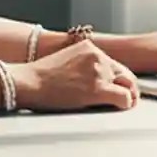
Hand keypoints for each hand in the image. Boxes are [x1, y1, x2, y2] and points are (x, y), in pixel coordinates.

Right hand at [6, 40, 139, 111]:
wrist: (28, 82)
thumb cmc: (41, 78)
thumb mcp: (66, 61)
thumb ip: (84, 66)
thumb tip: (94, 80)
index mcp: (88, 47)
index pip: (114, 64)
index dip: (120, 79)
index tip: (120, 89)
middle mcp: (97, 55)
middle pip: (125, 73)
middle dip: (129, 87)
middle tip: (128, 100)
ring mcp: (98, 71)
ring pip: (128, 85)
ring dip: (127, 97)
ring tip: (122, 106)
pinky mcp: (97, 88)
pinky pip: (124, 97)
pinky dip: (126, 104)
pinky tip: (120, 108)